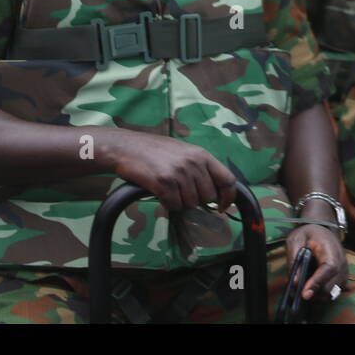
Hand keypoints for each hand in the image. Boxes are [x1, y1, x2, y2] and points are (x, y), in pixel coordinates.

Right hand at [104, 129, 235, 212]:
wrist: (125, 147)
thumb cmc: (154, 150)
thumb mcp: (184, 152)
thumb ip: (200, 168)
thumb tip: (215, 192)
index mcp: (202, 154)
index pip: (228, 179)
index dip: (229, 197)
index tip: (223, 207)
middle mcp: (193, 163)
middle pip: (208, 197)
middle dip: (196, 200)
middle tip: (181, 192)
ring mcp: (179, 172)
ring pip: (191, 204)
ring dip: (180, 202)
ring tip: (169, 189)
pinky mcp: (163, 182)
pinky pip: (174, 205)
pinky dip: (167, 204)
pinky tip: (160, 193)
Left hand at [286, 224, 347, 301]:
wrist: (322, 229)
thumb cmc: (308, 233)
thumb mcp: (295, 240)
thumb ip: (294, 260)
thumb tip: (295, 283)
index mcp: (330, 249)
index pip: (329, 268)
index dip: (317, 282)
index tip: (304, 294)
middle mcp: (341, 261)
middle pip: (331, 286)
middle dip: (314, 293)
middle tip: (299, 291)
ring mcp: (344, 271)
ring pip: (332, 293)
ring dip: (317, 296)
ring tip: (305, 288)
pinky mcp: (343, 278)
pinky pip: (333, 293)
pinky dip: (322, 294)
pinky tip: (313, 287)